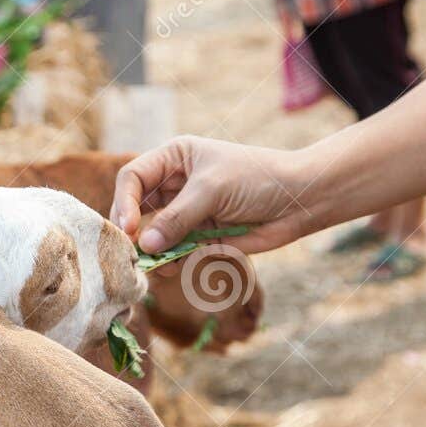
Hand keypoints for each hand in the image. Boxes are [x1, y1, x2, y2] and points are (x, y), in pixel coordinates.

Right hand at [111, 135, 315, 253]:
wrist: (299, 201)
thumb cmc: (257, 179)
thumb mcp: (212, 190)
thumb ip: (177, 218)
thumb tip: (146, 246)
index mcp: (175, 158)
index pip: (133, 178)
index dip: (126, 202)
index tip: (130, 228)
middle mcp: (176, 184)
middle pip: (138, 208)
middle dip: (133, 230)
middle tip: (132, 251)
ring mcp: (188, 212)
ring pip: (155, 235)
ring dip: (151, 251)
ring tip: (154, 266)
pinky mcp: (201, 237)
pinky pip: (175, 251)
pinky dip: (171, 261)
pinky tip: (171, 268)